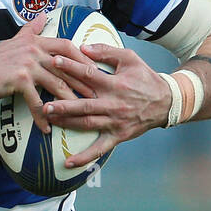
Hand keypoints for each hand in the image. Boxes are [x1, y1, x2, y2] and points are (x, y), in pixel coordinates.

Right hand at [0, 14, 96, 132]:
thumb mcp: (15, 40)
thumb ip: (31, 29)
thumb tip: (42, 15)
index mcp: (36, 41)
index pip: (66, 46)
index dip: (82, 58)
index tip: (93, 69)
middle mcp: (34, 51)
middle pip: (66, 67)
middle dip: (82, 82)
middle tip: (95, 94)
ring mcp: (28, 65)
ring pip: (56, 85)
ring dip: (68, 101)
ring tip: (78, 112)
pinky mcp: (20, 80)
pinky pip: (36, 101)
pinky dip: (43, 116)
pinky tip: (48, 128)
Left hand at [42, 43, 170, 166]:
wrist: (166, 102)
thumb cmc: (145, 78)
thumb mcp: (130, 59)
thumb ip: (106, 51)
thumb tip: (83, 48)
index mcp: (115, 84)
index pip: (88, 74)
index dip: (70, 67)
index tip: (53, 62)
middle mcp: (113, 104)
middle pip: (84, 105)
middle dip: (63, 105)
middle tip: (45, 105)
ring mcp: (114, 122)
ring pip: (87, 124)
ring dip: (67, 124)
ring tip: (49, 121)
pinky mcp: (117, 136)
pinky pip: (99, 149)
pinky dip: (84, 157)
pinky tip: (68, 163)